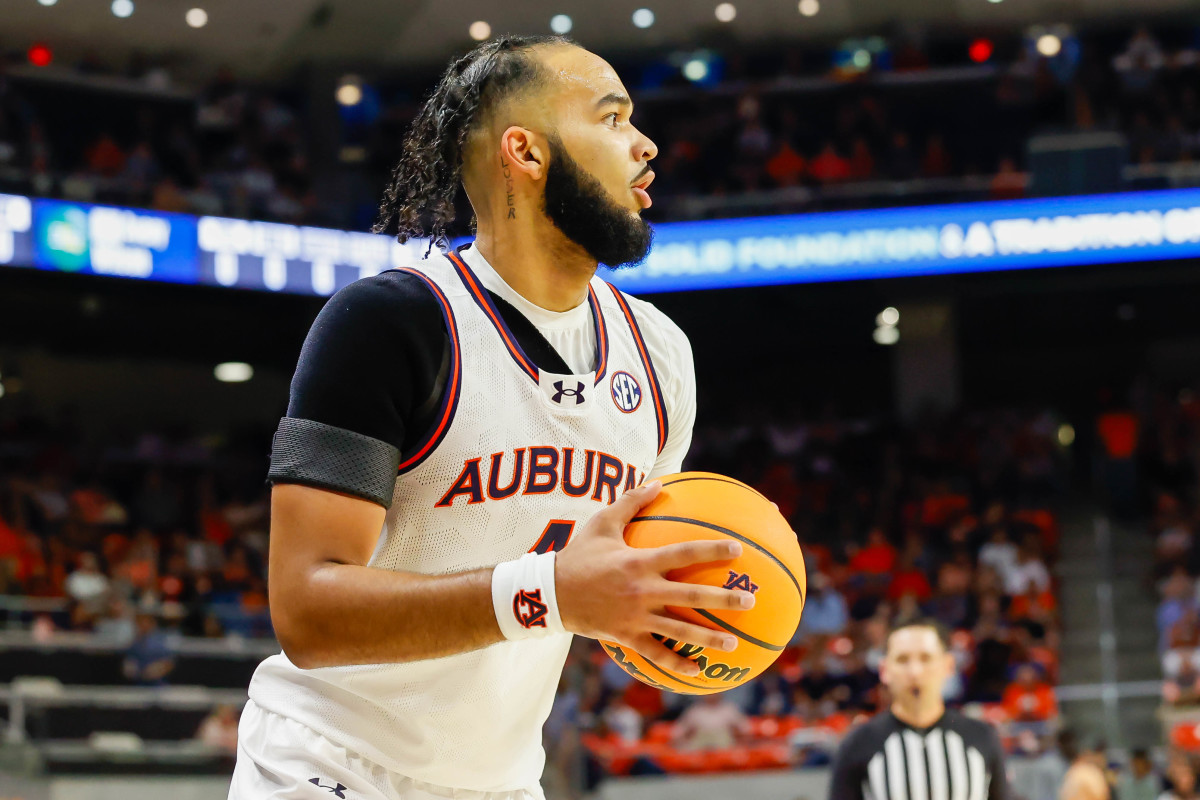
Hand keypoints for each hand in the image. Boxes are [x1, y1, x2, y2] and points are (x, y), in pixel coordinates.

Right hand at [555, 480, 755, 675]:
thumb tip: (659, 483)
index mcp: (639, 562)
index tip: (738, 549)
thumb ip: (631, 502)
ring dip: (708, 639)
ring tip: (734, 644)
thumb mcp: (602, 523)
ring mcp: (635, 617)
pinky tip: (698, 671)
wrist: (550, 593)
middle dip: (723, 598)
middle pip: (690, 595)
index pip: (683, 553)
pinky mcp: (626, 636)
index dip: (712, 549)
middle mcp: (642, 590)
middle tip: (750, 600)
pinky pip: (655, 653)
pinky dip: (676, 664)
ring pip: (678, 630)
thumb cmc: (579, 554)